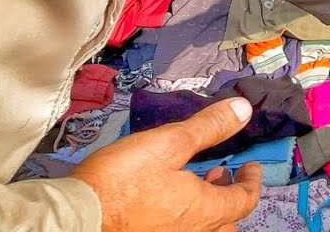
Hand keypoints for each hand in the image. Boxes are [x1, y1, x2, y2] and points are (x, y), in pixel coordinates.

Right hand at [70, 98, 261, 231]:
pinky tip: (164, 197)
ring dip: (207, 207)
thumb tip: (243, 110)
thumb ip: (208, 128)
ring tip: (193, 182)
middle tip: (221, 174)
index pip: (244, 200)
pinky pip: (178, 231)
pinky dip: (184, 215)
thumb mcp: (169, 143)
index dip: (252, 181)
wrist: (76, 217)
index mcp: (204, 212)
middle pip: (226, 221)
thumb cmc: (121, 181)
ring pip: (202, 229)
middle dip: (229, 196)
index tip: (251, 166)